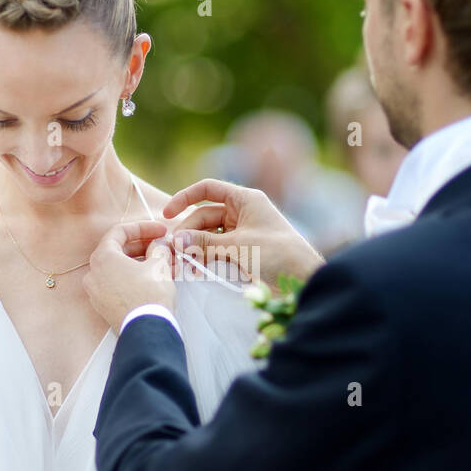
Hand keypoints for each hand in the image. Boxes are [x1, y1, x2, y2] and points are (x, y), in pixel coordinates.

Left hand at [83, 220, 176, 331]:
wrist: (146, 329)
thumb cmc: (149, 295)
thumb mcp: (159, 264)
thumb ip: (158, 249)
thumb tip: (159, 246)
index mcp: (103, 257)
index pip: (120, 232)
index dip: (143, 228)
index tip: (160, 230)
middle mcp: (93, 273)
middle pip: (118, 251)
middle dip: (144, 246)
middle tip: (162, 246)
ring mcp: (96, 292)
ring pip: (120, 269)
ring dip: (141, 263)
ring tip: (164, 263)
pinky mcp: (104, 306)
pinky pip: (118, 285)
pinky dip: (134, 278)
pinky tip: (153, 279)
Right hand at [163, 178, 323, 287]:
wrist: (303, 280)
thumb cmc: (278, 254)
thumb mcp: (239, 246)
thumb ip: (206, 243)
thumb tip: (176, 240)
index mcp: (245, 200)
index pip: (208, 189)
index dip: (185, 198)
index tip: (167, 215)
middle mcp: (242, 213)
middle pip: (204, 216)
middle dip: (188, 232)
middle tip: (174, 251)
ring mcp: (241, 233)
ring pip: (208, 236)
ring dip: (194, 248)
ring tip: (182, 264)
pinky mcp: (241, 252)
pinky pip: (216, 251)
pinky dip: (204, 258)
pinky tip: (195, 270)